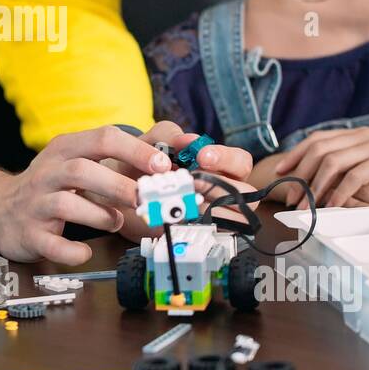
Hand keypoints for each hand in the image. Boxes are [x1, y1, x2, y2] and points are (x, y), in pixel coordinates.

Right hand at [0, 126, 182, 263]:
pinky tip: (86, 250)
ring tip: (116, 221)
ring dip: (100, 216)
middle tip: (145, 200)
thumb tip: (164, 168)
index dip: (135, 151)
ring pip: (67, 205)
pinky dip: (74, 250)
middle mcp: (48, 173)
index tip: (162, 166)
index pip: (102, 138)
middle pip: (82, 170)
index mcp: (65, 149)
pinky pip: (53, 243)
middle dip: (119, 186)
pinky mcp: (29, 233)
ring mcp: (36, 203)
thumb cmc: (51, 186)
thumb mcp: (76, 161)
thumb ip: (114, 162)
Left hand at [103, 122, 254, 241]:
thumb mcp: (154, 140)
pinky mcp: (204, 232)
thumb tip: (188, 140)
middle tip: (192, 182)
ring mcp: (217, 213)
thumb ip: (170, 134)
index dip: (226, 159)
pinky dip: (202, 226)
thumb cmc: (146, 160)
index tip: (201, 157)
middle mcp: (224, 189)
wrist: (122, 186)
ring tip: (186, 200)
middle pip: (246, 191)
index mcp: (219, 165)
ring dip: (214, 208)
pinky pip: (216, 234)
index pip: (241, 162)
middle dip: (220, 186)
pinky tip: (183, 217)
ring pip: (237, 216)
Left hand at [273, 127, 368, 206]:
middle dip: (300, 173)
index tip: (279, 172)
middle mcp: (363, 136)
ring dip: (315, 185)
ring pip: (332, 161)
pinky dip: (339, 193)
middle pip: (319, 148)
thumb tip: (320, 184)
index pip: (317, 139)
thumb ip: (351, 170)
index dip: (295, 154)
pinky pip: (354, 176)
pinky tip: (331, 207)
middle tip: (289, 196)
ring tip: (306, 205)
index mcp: (358, 135)